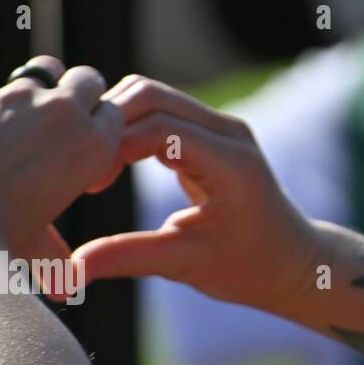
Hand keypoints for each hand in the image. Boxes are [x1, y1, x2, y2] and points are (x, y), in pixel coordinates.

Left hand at [0, 56, 121, 257]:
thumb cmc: (0, 240)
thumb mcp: (40, 249)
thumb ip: (57, 255)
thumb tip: (64, 289)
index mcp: (94, 148)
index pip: (116, 111)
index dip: (102, 123)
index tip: (87, 142)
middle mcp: (63, 115)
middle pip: (88, 78)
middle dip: (80, 92)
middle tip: (64, 118)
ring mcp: (20, 99)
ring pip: (46, 72)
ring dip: (41, 89)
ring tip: (26, 118)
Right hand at [72, 76, 317, 313]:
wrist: (291, 262)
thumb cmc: (248, 268)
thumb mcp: (187, 265)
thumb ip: (130, 258)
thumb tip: (72, 269)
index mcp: (231, 163)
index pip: (157, 129)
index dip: (113, 149)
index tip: (89, 186)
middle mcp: (229, 132)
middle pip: (149, 95)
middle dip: (107, 124)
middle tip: (82, 171)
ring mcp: (222, 126)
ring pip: (151, 95)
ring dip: (115, 122)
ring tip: (94, 169)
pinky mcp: (211, 130)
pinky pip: (160, 108)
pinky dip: (129, 126)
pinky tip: (111, 163)